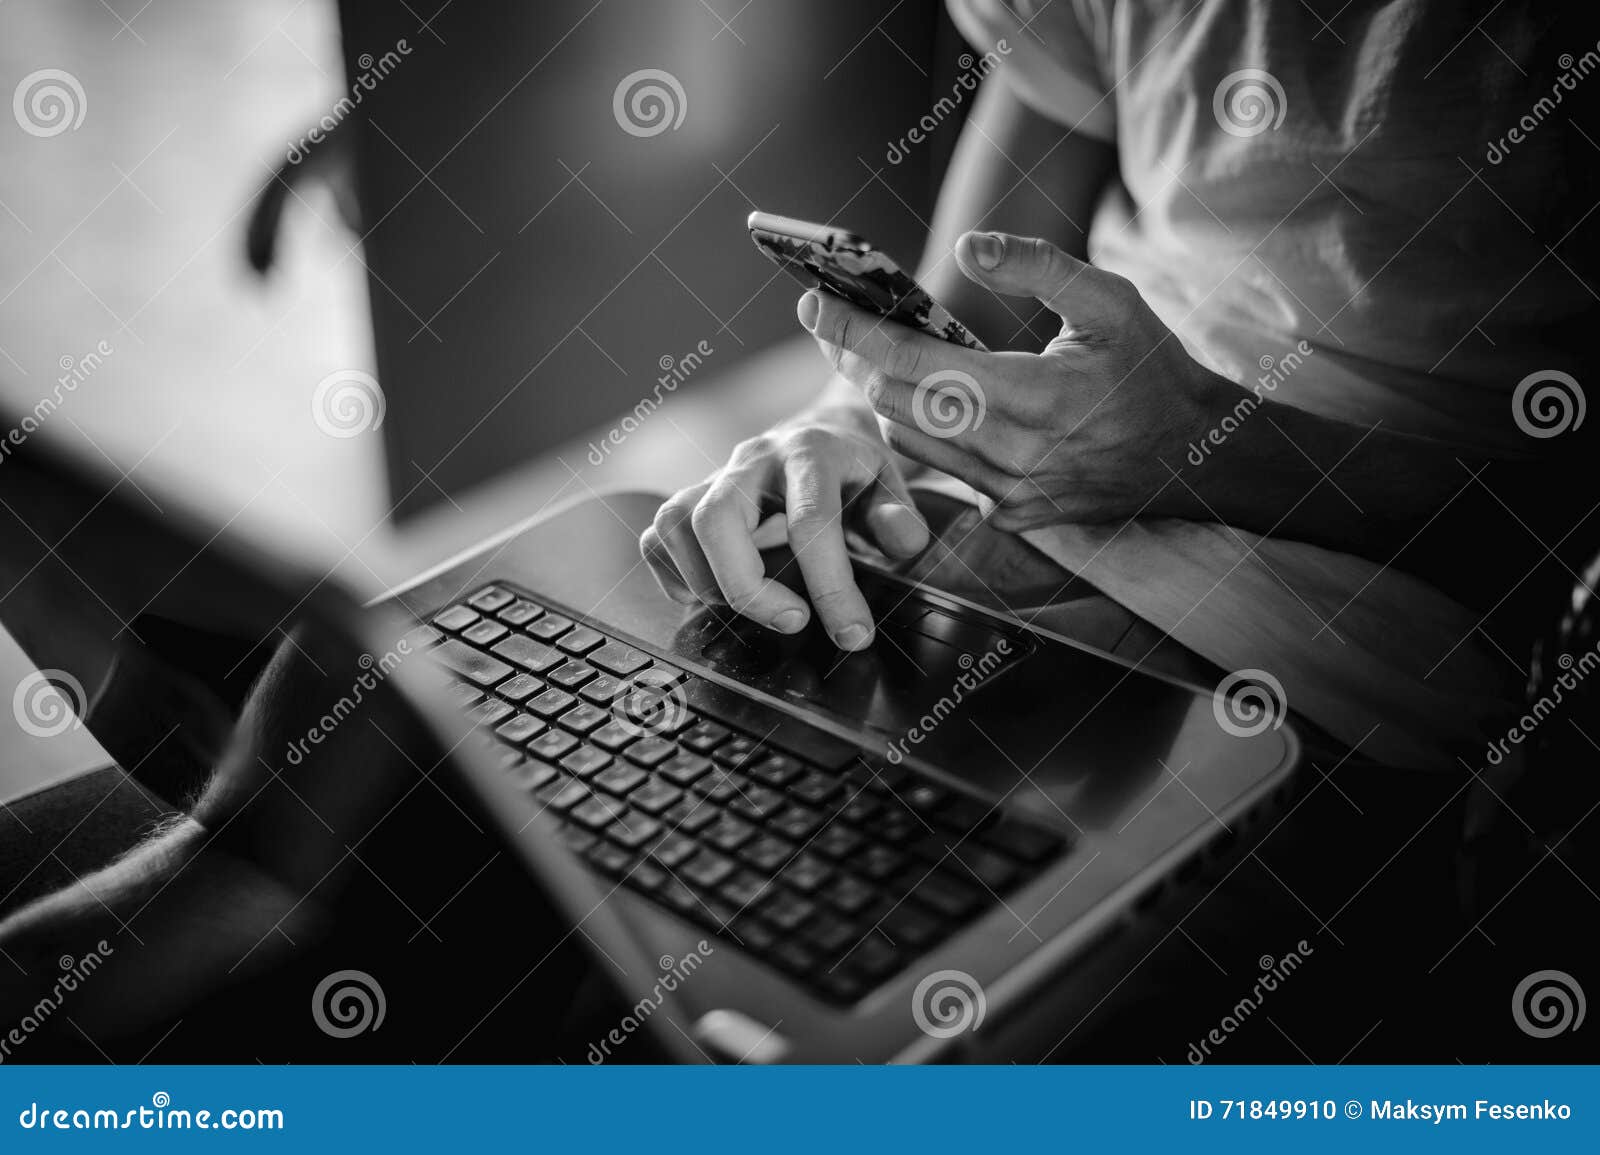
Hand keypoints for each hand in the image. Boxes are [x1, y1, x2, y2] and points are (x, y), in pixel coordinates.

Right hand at [640, 407, 929, 649]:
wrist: (823, 431)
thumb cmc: (857, 469)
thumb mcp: (893, 484)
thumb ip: (901, 514)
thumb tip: (901, 542)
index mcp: (810, 451)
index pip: (810, 522)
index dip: (830, 586)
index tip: (852, 634)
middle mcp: (753, 459)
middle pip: (716, 520)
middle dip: (747, 587)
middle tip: (793, 622)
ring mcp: (713, 476)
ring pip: (677, 526)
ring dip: (711, 584)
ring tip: (759, 605)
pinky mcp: (688, 498)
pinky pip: (657, 537)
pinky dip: (677, 576)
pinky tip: (716, 590)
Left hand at [800, 230, 1221, 531]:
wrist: (1191, 456)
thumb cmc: (1150, 368)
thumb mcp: (1110, 299)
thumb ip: (1036, 266)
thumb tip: (964, 248)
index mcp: (1033, 395)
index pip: (912, 364)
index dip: (854, 332)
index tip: (814, 302)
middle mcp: (1012, 454)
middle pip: (893, 405)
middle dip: (854, 360)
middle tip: (831, 322)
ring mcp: (1009, 493)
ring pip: (909, 442)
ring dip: (884, 398)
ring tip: (872, 355)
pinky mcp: (1010, 516)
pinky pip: (943, 470)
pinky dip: (928, 433)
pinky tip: (931, 403)